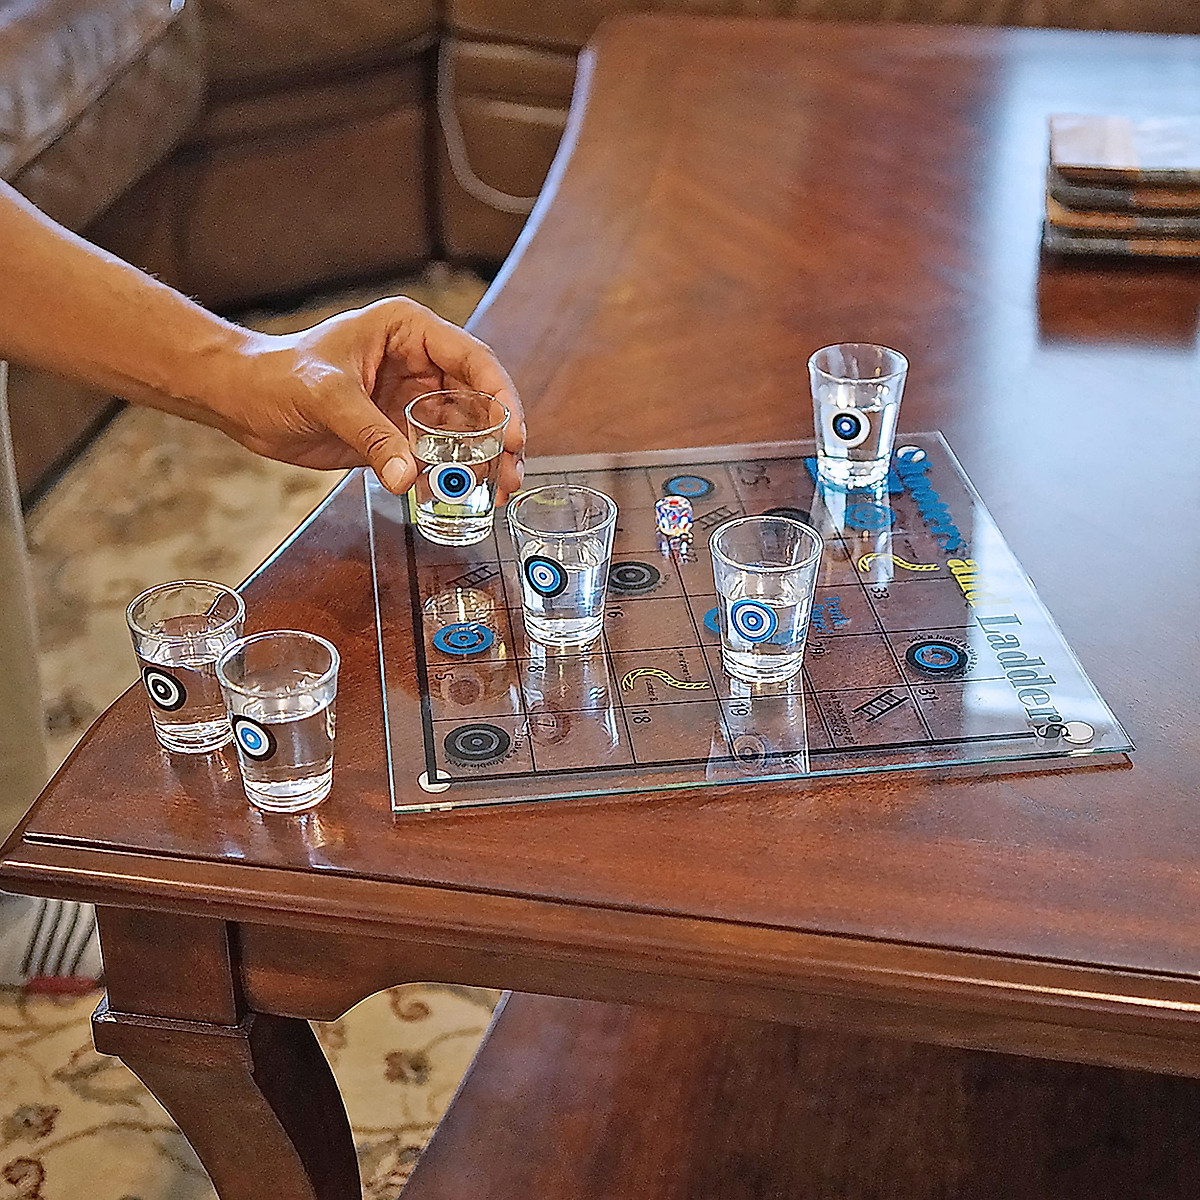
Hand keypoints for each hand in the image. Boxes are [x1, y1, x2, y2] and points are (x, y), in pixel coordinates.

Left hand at [209, 297, 524, 497]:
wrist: (243, 400)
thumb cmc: (279, 377)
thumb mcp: (327, 397)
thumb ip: (372, 436)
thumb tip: (409, 477)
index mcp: (409, 332)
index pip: (472, 360)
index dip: (500, 396)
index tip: (514, 433)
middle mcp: (420, 363)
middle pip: (479, 400)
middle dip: (500, 438)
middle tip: (513, 474)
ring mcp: (412, 400)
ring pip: (464, 431)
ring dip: (482, 462)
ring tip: (498, 493)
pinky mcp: (399, 433)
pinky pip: (436, 455)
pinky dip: (448, 477)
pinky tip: (454, 497)